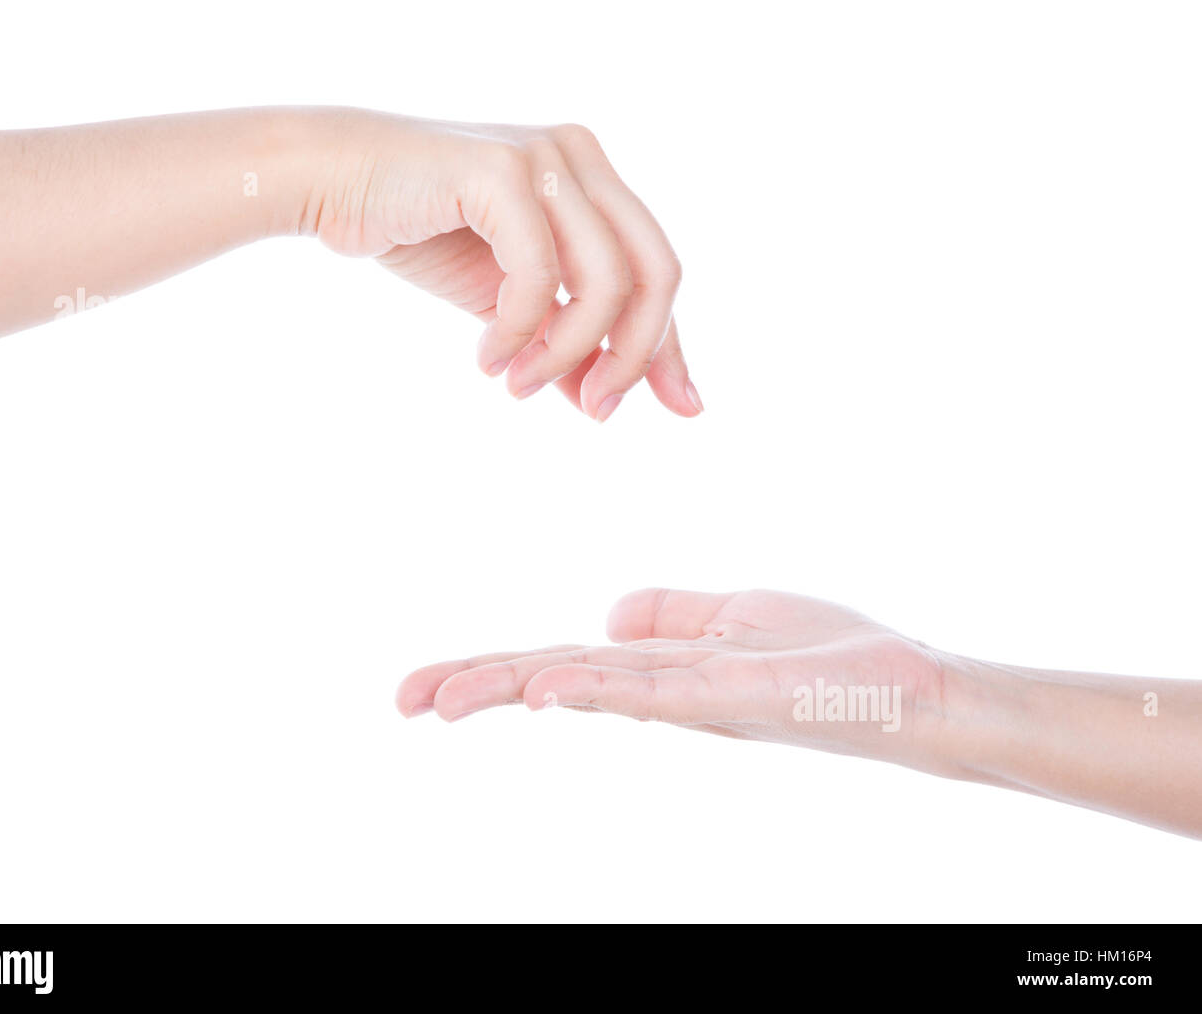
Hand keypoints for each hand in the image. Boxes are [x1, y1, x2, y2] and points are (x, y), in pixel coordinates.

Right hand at [304, 110, 700, 420]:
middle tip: (597, 411)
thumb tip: (599, 400)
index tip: (684, 407)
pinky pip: (538, 275)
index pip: (656, 270)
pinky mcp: (501, 169)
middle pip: (656, 272)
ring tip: (520, 385)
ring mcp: (544, 156)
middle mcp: (580, 157)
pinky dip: (519, 330)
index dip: (672, 345)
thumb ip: (556, 338)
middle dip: (634, 355)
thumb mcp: (504, 301)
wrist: (330, 182)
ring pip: (606, 281)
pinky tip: (487, 359)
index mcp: (592, 180)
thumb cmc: (417, 231)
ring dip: (568, 353)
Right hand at [396, 587, 955, 769]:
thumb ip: (669, 614)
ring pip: (584, 686)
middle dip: (477, 686)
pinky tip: (543, 689)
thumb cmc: (828, 656)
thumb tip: (604, 619)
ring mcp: (692, 697)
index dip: (493, 668)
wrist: (909, 692)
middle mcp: (662, 689)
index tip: (426, 686)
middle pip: (553, 676)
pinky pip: (652, 691)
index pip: (558, 660)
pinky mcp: (731, 698)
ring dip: (510, 688)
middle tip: (403, 698)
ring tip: (440, 698)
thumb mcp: (735, 616)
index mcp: (657, 667)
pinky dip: (592, 688)